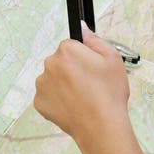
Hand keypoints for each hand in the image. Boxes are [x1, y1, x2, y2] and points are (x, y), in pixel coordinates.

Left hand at [34, 24, 129, 146]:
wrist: (101, 126)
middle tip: (90, 85)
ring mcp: (42, 84)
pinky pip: (49, 96)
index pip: (71, 46)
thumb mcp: (113, 59)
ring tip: (83, 98)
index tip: (93, 69)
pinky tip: (74, 106)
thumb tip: (81, 26)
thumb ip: (94, 40)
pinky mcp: (39, 102)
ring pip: (54, 79)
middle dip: (72, 70)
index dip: (85, 57)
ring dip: (64, 85)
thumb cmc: (109, 93)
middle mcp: (50, 64)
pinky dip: (59, 100)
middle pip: (60, 61)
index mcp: (67, 51)